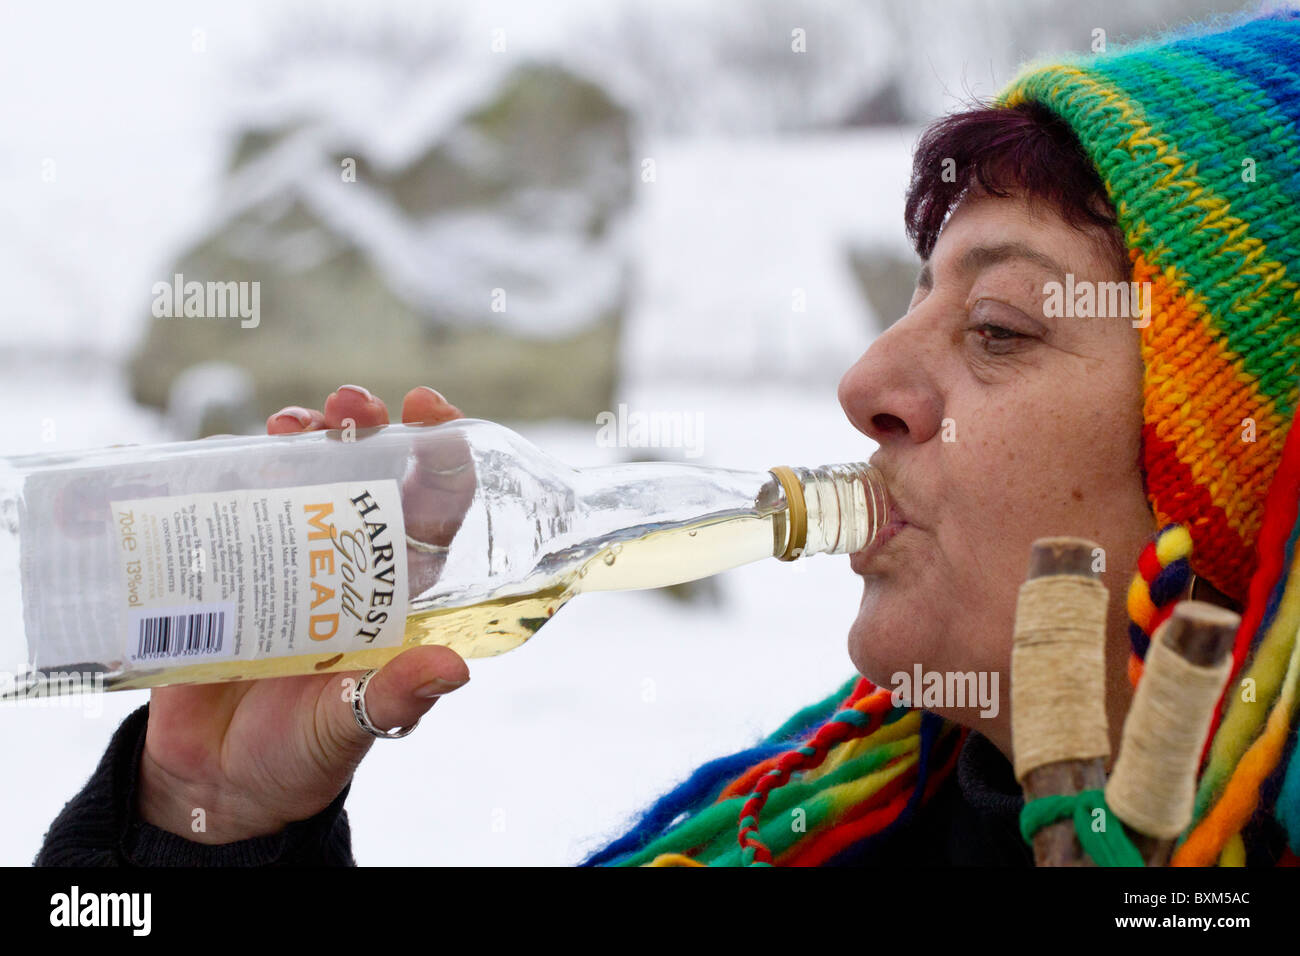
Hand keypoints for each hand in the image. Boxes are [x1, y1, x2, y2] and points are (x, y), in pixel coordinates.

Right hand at [139, 385, 469, 843]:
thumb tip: (454, 670)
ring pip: (302, 479)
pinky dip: (232, 472)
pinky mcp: (226, 568)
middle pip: (366, 480)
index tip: (432, 414)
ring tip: (291, 422)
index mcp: (392, 597)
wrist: (211, 782)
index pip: (431, 514)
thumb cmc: (298, 756)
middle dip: (364, 429)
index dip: (439, 460)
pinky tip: (229, 453)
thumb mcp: (349, 729)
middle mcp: (345, 568)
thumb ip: (395, 700)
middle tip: (351, 403)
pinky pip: (232, 505)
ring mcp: (286, 562)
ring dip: (302, 439)